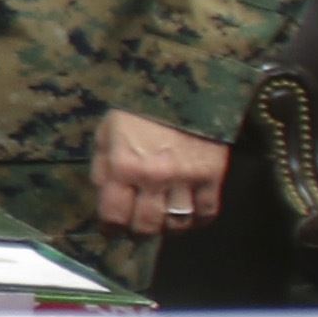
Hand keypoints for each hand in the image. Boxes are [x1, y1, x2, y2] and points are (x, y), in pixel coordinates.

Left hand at [92, 108, 228, 236]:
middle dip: (137, 232)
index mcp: (123, 165)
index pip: (113, 215)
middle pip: (146, 225)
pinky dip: (197, 220)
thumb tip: (105, 197)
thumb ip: (103, 166)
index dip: (110, 228)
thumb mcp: (107, 132)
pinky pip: (207, 213)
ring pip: (177, 223)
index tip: (111, 229)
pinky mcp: (213, 176)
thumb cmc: (138, 108)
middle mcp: (154, 177)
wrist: (184, 84)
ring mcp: (186, 178)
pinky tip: (188, 216)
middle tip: (136, 228)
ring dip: (167, 228)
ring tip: (161, 221)